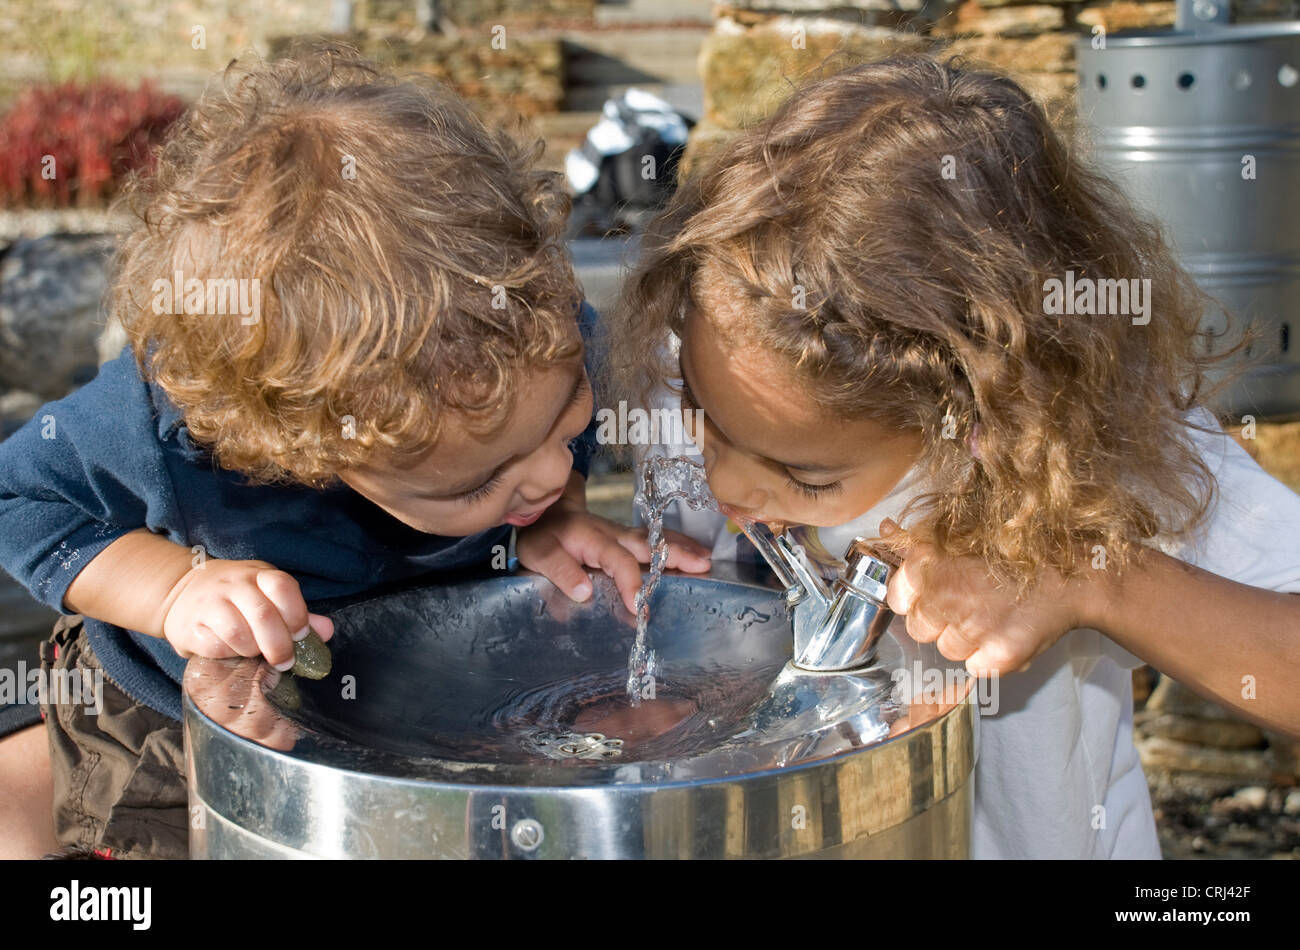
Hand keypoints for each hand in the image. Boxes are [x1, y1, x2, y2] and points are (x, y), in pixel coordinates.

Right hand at [159, 558, 333, 669]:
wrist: (181, 592)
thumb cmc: (236, 599)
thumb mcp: (268, 596)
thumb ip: (297, 614)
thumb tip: (326, 631)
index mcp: (260, 574)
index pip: (283, 587)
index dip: (297, 615)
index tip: (300, 636)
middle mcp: (234, 584)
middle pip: (263, 615)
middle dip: (279, 645)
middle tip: (284, 661)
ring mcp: (210, 603)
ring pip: (238, 632)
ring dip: (253, 650)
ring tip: (254, 653)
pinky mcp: (190, 625)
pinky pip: (215, 645)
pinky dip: (229, 654)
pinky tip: (231, 652)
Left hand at [516, 499, 711, 613]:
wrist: (543, 513)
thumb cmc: (542, 537)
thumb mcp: (539, 554)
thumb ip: (560, 571)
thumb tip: (584, 592)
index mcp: (592, 539)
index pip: (617, 561)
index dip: (630, 582)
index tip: (639, 607)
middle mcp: (612, 534)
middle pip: (648, 543)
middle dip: (675, 554)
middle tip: (701, 566)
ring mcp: (621, 534)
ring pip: (655, 539)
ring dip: (682, 548)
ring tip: (706, 559)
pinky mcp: (625, 538)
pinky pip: (653, 541)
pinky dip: (676, 545)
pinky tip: (694, 554)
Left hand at [879, 519, 1087, 675]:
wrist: (1074, 573)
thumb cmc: (1016, 551)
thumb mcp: (962, 534)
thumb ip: (916, 538)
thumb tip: (885, 528)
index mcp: (931, 565)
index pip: (897, 596)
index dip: (916, 596)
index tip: (935, 591)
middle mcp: (946, 597)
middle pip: (918, 627)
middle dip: (938, 619)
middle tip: (968, 602)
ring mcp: (973, 629)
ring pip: (946, 649)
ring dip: (963, 639)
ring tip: (991, 615)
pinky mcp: (999, 656)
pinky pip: (975, 668)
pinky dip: (988, 657)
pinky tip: (1004, 633)